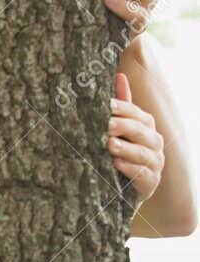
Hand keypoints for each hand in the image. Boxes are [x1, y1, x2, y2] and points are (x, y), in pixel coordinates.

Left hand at [109, 72, 163, 206]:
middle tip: (106, 125)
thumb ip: (120, 104)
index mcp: (146, 126)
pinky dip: (130, 169)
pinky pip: (142, 175)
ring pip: (143, 153)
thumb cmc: (120, 151)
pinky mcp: (150, 183)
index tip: (106, 105)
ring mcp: (155, 163)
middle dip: (123, 127)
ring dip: (126, 149)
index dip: (123, 108)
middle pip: (141, 132)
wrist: (121, 186)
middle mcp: (154, 143)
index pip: (137, 114)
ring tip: (110, 145)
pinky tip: (116, 165)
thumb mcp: (118, 128)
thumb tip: (120, 75)